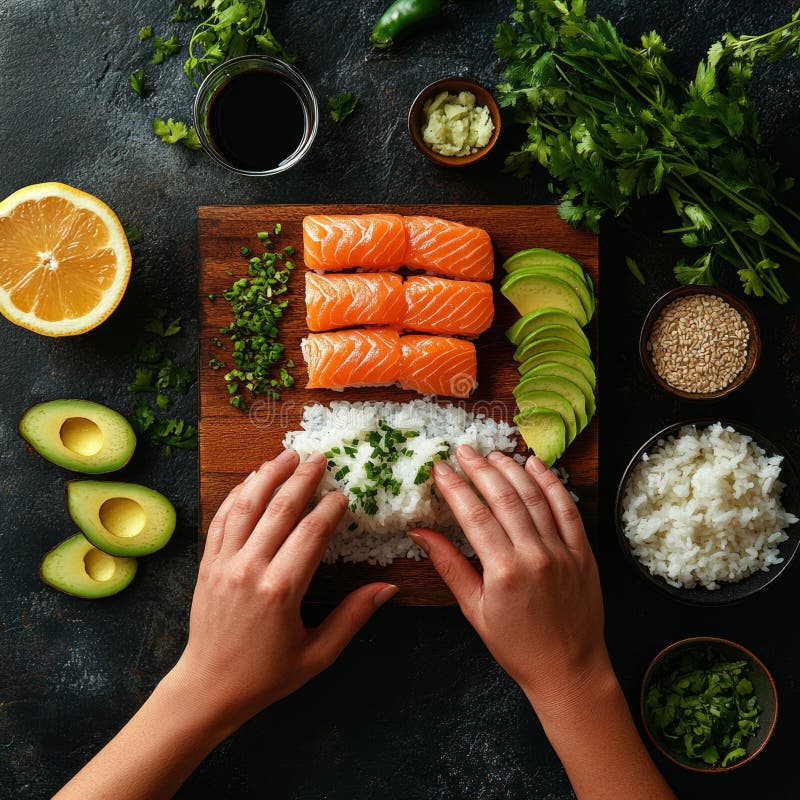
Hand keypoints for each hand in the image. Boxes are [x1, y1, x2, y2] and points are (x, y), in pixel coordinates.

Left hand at [171, 450, 396, 730]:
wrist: (208, 688)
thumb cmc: (267, 676)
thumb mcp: (318, 654)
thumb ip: (353, 616)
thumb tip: (389, 587)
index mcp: (280, 591)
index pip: (311, 533)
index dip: (329, 508)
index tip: (343, 495)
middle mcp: (249, 570)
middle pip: (279, 510)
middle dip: (302, 479)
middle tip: (319, 457)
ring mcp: (223, 564)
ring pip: (246, 506)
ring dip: (268, 476)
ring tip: (287, 455)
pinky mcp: (207, 564)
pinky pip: (221, 519)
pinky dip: (237, 495)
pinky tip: (251, 480)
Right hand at [409, 447, 608, 710]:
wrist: (569, 670)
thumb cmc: (516, 646)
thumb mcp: (474, 611)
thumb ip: (449, 566)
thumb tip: (420, 534)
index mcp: (504, 571)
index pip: (474, 515)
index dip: (455, 487)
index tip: (441, 468)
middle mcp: (535, 555)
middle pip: (504, 498)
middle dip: (480, 469)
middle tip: (464, 450)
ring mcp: (563, 551)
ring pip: (534, 497)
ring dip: (512, 470)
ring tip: (493, 453)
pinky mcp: (583, 552)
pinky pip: (567, 508)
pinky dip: (551, 483)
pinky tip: (535, 465)